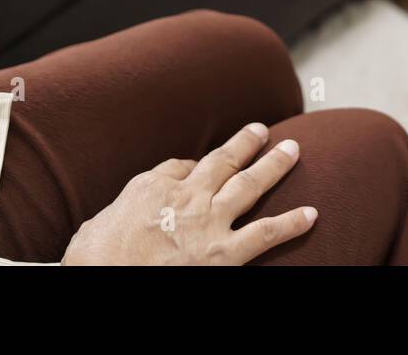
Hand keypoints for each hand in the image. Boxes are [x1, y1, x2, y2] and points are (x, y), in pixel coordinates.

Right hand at [61, 123, 316, 264]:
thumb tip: (133, 208)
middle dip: (246, 143)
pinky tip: (312, 215)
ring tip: (294, 148)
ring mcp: (210, 223)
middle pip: (224, 161)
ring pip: (251, 184)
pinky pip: (267, 234)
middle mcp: (188, 197)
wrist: (106, 276)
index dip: (193, 167)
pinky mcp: (225, 254)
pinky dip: (292, 223)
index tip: (198, 167)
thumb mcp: (98, 222)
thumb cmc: (95, 259)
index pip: (181, 167)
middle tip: (262, 130)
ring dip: (275, 166)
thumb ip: (125, 206)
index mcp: (154, 186)